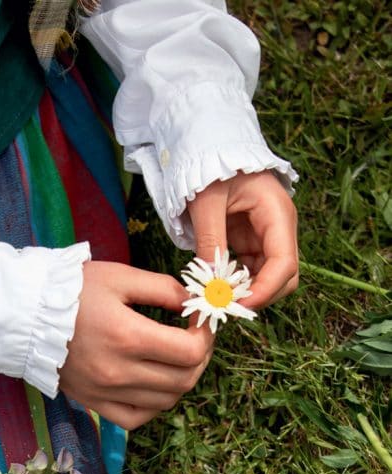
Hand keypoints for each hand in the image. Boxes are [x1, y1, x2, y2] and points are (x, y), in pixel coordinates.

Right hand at [59, 261, 213, 429]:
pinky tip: (153, 384)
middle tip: (194, 339)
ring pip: (166, 401)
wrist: (24, 316)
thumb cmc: (70, 290)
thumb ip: (164, 289)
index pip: (191, 351)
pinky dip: (154, 405)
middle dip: (200, 358)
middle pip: (185, 380)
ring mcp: (107, 392)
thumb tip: (195, 303)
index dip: (206, 336)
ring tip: (176, 359)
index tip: (200, 322)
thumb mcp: (120, 276)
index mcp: (128, 336)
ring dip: (181, 380)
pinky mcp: (95, 403)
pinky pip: (137, 418)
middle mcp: (120, 372)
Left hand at [187, 171, 298, 308]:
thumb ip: (210, 240)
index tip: (239, 304)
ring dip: (247, 293)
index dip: (266, 290)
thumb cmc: (210, 167)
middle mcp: (279, 229)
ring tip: (217, 298)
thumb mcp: (206, 202)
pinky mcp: (252, 243)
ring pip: (269, 279)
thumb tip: (211, 282)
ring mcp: (267, 238)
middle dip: (259, 296)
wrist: (209, 150)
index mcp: (277, 214)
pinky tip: (217, 287)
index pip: (285, 263)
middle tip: (226, 306)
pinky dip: (237, 284)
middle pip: (284, 277)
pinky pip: (251, 272)